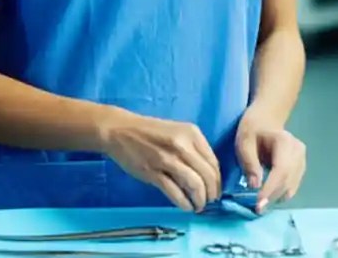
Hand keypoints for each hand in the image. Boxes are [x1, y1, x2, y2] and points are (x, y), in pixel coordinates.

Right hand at [101, 111, 222, 211]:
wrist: (120, 130)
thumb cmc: (149, 131)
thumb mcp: (177, 131)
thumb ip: (193, 148)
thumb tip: (208, 173)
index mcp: (192, 133)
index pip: (213, 162)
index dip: (217, 180)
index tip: (216, 190)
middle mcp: (182, 145)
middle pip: (207, 175)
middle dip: (211, 192)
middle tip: (210, 201)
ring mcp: (167, 159)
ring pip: (194, 184)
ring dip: (200, 199)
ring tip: (199, 206)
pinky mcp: (152, 172)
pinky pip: (174, 192)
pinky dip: (184, 202)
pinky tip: (186, 207)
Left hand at [235, 106, 305, 213]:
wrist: (265, 119)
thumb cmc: (252, 130)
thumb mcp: (244, 142)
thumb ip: (249, 163)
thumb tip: (255, 186)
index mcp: (285, 142)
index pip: (281, 170)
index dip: (271, 189)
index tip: (259, 204)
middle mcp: (298, 151)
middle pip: (288, 180)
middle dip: (273, 196)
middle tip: (257, 209)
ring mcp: (302, 159)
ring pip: (292, 185)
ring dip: (277, 197)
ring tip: (261, 203)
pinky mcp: (300, 167)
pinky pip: (293, 185)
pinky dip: (282, 193)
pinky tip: (270, 196)